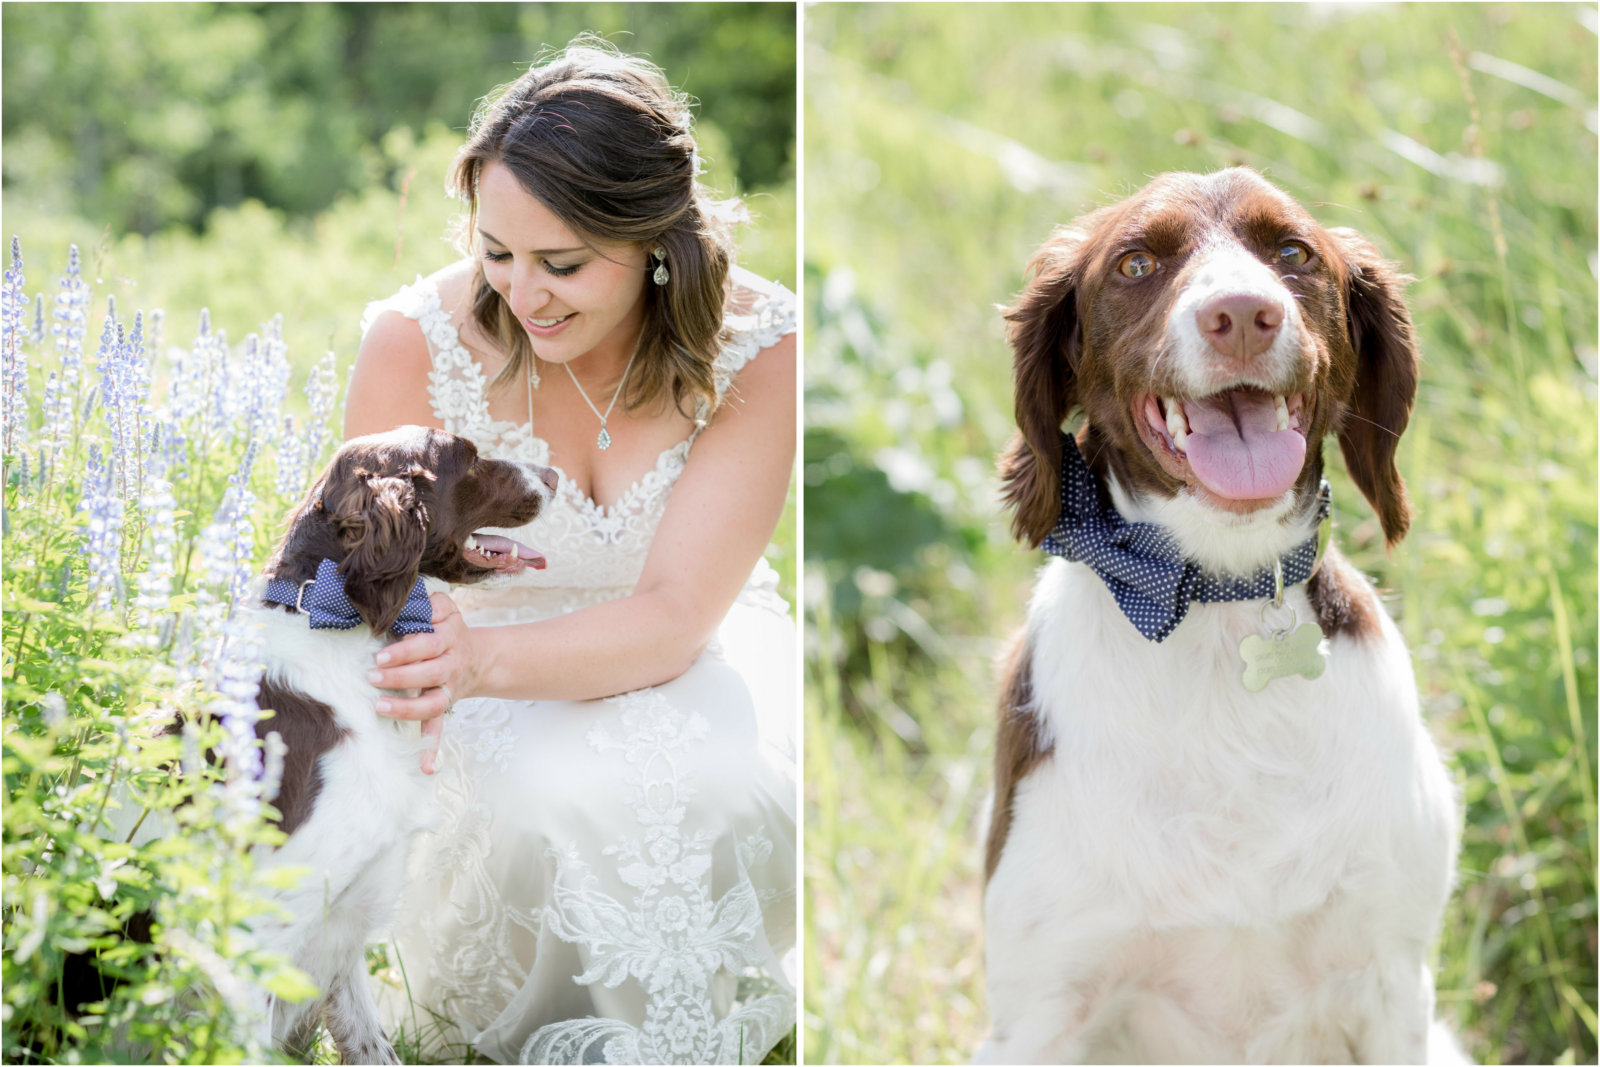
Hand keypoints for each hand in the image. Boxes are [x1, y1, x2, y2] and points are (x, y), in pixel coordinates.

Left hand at [367, 592, 473, 774]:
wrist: (482, 658)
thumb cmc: (451, 631)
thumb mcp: (447, 610)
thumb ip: (431, 603)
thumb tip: (405, 599)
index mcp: (449, 639)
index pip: (429, 645)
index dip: (407, 651)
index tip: (382, 655)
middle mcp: (451, 666)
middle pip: (430, 673)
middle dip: (402, 676)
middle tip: (374, 676)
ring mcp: (449, 689)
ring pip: (433, 703)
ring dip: (408, 708)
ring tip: (380, 707)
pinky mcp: (446, 707)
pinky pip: (440, 728)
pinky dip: (433, 748)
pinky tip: (425, 767)